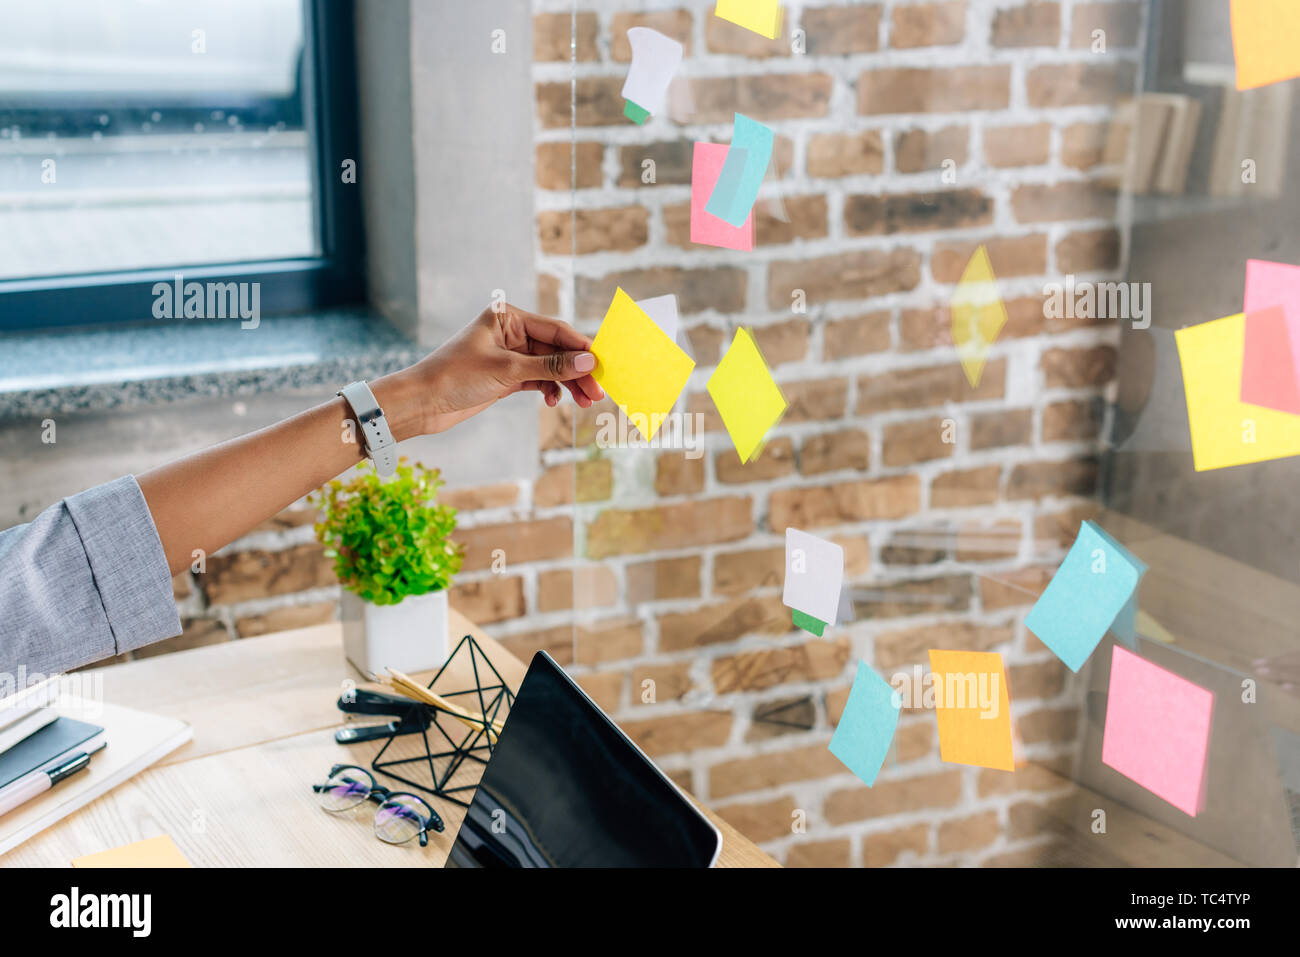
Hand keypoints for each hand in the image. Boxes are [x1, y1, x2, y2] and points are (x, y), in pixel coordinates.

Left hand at [373, 303, 603, 438]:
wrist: (423, 402)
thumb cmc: (455, 376)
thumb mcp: (508, 370)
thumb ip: (551, 366)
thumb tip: (589, 362)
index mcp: (508, 317)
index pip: (555, 329)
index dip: (581, 347)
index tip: (603, 364)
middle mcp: (510, 332)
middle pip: (556, 349)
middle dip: (577, 370)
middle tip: (598, 391)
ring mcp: (509, 354)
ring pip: (549, 367)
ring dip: (567, 383)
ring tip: (585, 401)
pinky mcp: (506, 375)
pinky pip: (538, 379)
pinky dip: (549, 389)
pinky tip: (554, 401)